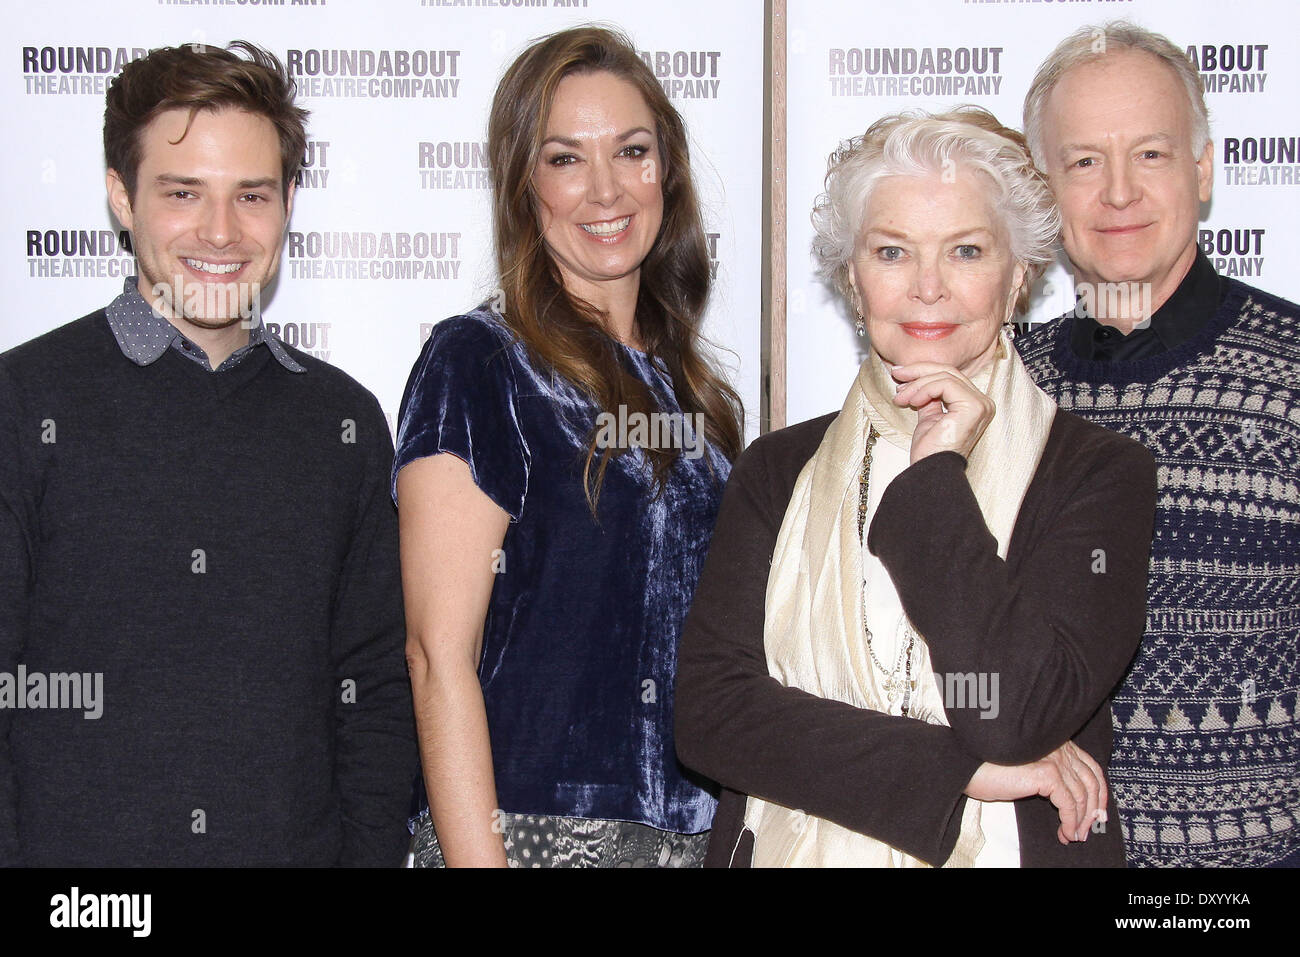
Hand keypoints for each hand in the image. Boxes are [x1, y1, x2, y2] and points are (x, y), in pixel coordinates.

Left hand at [890, 362, 994, 464]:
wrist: (931, 471)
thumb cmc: (930, 452)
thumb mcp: (928, 417)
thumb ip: (929, 398)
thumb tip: (916, 381)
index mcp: (974, 405)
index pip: (949, 377)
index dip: (923, 373)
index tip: (900, 377)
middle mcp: (983, 403)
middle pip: (949, 372)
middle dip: (918, 371)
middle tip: (897, 375)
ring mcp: (980, 404)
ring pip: (945, 376)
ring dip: (917, 384)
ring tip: (901, 397)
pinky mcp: (973, 407)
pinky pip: (945, 384)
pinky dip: (924, 389)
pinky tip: (912, 401)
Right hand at [964, 740, 1107, 843]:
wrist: (969, 766)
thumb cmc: (992, 768)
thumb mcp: (1029, 769)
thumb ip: (1052, 776)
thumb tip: (1074, 803)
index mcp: (1058, 743)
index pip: (1092, 768)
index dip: (1099, 794)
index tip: (1096, 814)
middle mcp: (1060, 748)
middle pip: (1092, 782)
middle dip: (1093, 811)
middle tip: (1086, 830)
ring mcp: (1055, 759)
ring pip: (1082, 796)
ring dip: (1081, 821)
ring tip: (1073, 836)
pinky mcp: (1047, 773)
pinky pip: (1069, 805)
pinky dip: (1070, 822)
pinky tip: (1064, 832)